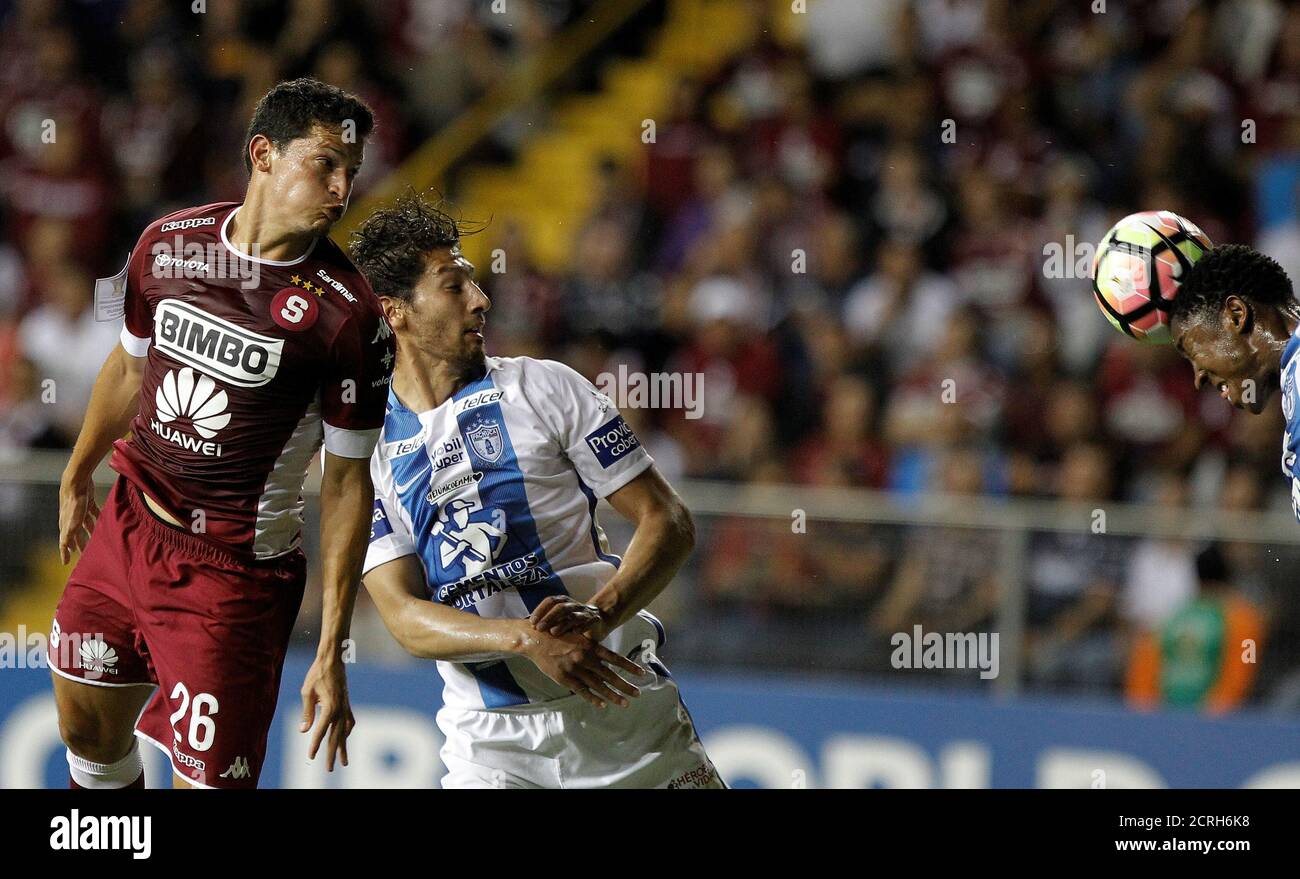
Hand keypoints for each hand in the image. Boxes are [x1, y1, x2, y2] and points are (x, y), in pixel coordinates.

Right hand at [58, 472, 100, 563]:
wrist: (76, 482)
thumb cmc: (74, 502)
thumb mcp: (72, 521)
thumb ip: (69, 534)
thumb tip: (64, 547)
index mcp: (66, 525)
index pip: (64, 542)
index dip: (65, 552)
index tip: (66, 562)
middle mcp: (71, 519)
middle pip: (76, 535)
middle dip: (79, 544)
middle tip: (84, 554)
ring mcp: (80, 511)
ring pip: (85, 525)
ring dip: (90, 532)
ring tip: (95, 540)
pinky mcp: (88, 503)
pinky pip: (94, 513)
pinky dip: (97, 518)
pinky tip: (103, 521)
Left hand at [299, 653, 354, 770]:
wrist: (333, 659)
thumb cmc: (317, 674)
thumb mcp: (307, 692)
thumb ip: (307, 712)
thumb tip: (304, 730)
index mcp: (330, 707)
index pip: (321, 731)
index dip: (315, 745)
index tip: (310, 756)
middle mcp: (340, 710)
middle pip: (336, 736)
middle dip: (332, 754)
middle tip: (329, 769)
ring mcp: (346, 707)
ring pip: (345, 732)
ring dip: (343, 747)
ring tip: (344, 762)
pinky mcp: (347, 704)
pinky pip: (349, 722)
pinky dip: (347, 732)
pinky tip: (346, 737)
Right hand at [521, 626, 643, 708]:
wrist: (536, 639)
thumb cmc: (558, 635)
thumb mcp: (578, 636)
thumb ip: (591, 648)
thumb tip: (606, 659)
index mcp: (590, 646)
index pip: (614, 658)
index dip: (629, 666)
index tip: (641, 673)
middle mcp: (585, 658)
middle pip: (610, 675)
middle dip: (625, 685)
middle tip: (638, 693)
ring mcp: (575, 669)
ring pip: (598, 686)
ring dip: (613, 695)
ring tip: (625, 702)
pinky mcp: (565, 679)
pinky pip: (582, 691)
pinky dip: (593, 699)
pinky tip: (603, 704)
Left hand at [529, 595, 611, 640]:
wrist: (599, 618)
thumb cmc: (573, 620)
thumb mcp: (559, 618)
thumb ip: (546, 621)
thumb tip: (526, 626)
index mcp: (563, 601)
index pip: (550, 601)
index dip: (540, 610)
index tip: (531, 622)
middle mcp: (573, 604)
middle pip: (560, 607)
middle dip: (549, 617)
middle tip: (539, 629)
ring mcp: (584, 611)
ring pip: (573, 615)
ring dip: (562, 623)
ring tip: (553, 632)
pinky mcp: (594, 619)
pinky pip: (588, 621)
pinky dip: (582, 626)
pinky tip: (575, 632)